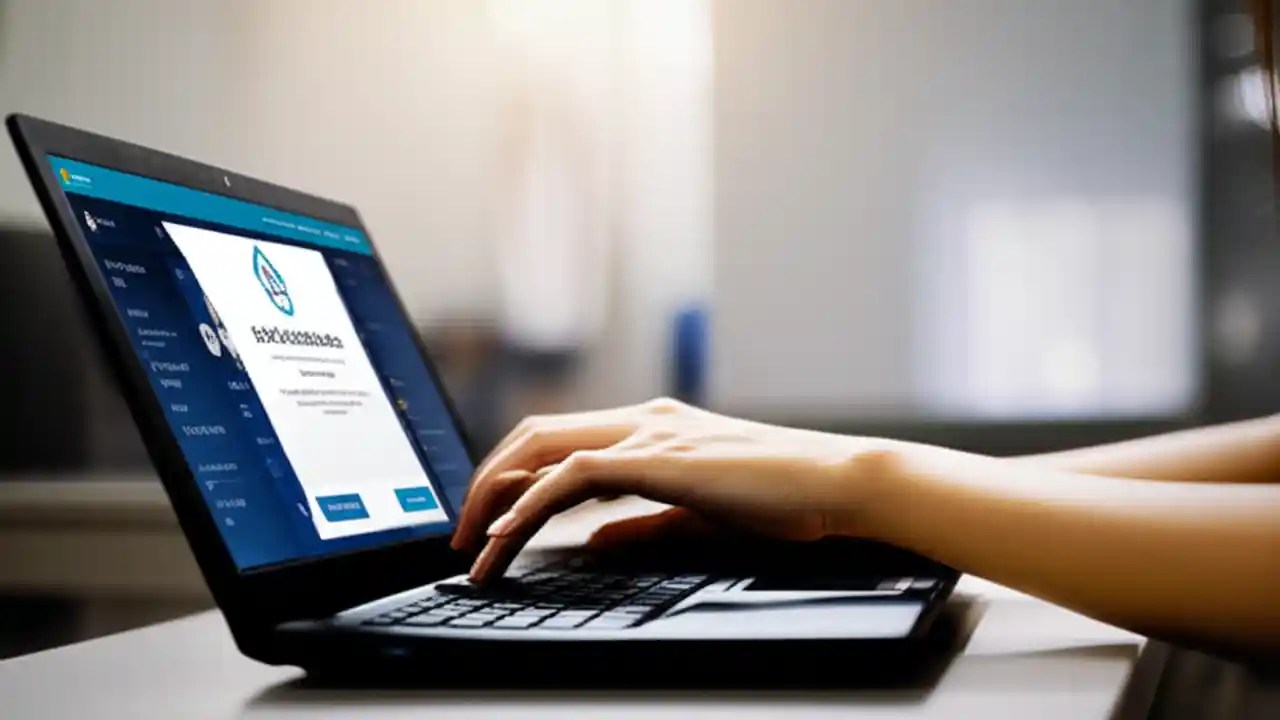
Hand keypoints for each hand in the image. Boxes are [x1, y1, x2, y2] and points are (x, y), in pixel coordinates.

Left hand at [451, 397, 895, 583]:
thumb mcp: (697, 513)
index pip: (561, 440)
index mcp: (653, 426)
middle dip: (486, 481)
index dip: (514, 475)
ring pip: (542, 450)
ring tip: (471, 548)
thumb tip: (589, 540)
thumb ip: (639, 523)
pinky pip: (571, 475)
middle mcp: (643, 419)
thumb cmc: (781, 498)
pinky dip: (529, 503)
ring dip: (495, 498)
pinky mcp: (658, 458)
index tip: (488, 519)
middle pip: (534, 435)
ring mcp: (649, 432)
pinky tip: (507, 534)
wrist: (836, 482)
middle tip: (461, 534)